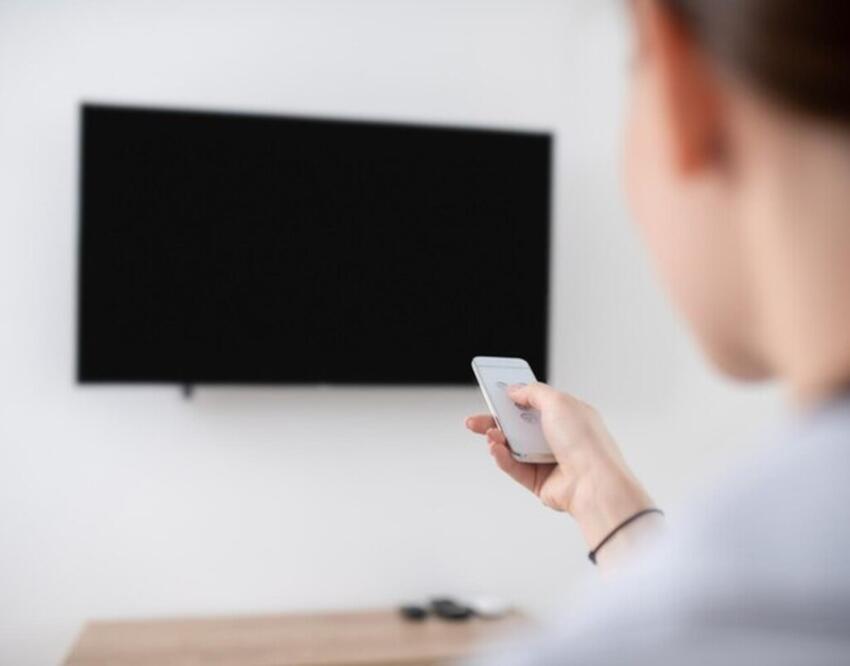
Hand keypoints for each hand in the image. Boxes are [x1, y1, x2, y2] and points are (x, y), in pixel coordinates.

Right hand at [466, 383, 655, 551]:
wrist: (594, 482)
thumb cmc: (585, 441)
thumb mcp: (558, 401)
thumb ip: (532, 392)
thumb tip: (514, 390)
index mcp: (568, 416)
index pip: (536, 403)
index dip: (515, 397)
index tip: (495, 393)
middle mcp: (559, 438)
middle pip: (519, 426)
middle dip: (495, 421)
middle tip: (475, 420)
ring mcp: (549, 460)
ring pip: (514, 447)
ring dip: (498, 439)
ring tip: (488, 434)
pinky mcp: (540, 481)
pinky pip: (515, 467)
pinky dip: (502, 457)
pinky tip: (495, 449)